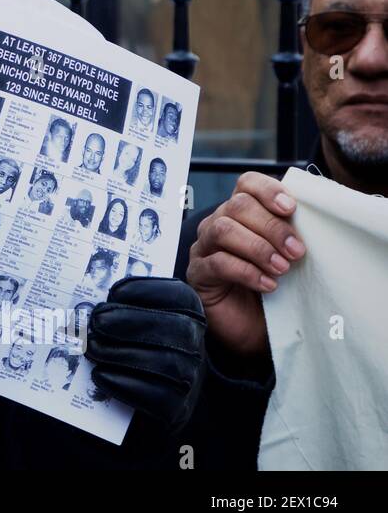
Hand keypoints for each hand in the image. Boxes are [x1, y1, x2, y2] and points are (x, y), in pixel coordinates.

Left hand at [86, 277, 206, 429]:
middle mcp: (196, 345)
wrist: (162, 393)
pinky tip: (99, 374)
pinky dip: (121, 383)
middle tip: (94, 322)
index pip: (176, 296)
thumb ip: (126, 305)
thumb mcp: (142, 318)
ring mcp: (190, 377)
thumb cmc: (144, 345)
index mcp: (191, 314)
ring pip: (160, 363)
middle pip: (170, 328)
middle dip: (126, 322)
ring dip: (118, 354)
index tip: (113, 293)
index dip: (143, 292)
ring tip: (91, 349)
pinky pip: (152, 396)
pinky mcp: (177, 407)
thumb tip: (95, 302)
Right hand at [184, 172, 304, 358]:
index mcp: (241, 213)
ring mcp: (203, 248)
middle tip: (296, 250)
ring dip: (258, 247)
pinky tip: (268, 285)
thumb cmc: (272, 287)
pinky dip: (247, 272)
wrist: (255, 329)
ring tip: (282, 268)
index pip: (247, 184)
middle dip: (271, 226)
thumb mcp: (287, 256)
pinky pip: (217, 263)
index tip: (291, 208)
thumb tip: (315, 218)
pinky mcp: (197, 274)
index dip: (268, 190)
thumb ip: (292, 234)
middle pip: (237, 206)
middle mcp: (217, 224)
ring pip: (223, 229)